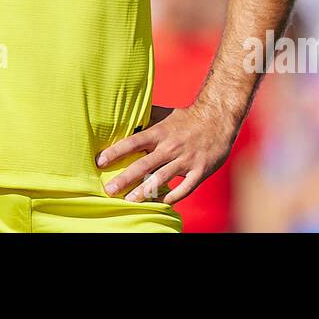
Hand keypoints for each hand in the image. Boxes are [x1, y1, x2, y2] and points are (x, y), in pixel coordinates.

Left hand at [96, 103, 237, 204]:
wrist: (218, 119)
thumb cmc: (187, 118)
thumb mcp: (164, 114)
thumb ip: (146, 120)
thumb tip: (124, 119)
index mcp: (160, 133)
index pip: (133, 142)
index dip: (116, 151)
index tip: (100, 161)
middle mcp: (170, 147)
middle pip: (143, 164)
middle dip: (125, 179)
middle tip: (109, 190)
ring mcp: (185, 160)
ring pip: (161, 179)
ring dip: (144, 191)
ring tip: (129, 201)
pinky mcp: (200, 171)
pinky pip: (185, 188)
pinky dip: (173, 197)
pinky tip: (161, 203)